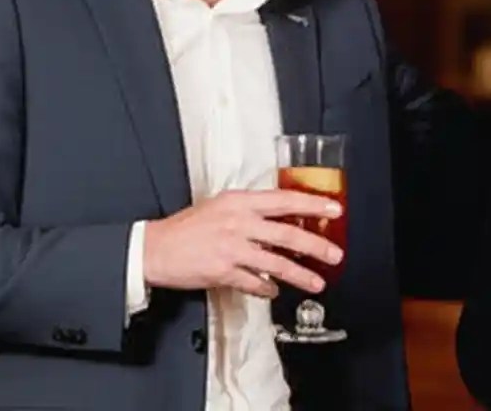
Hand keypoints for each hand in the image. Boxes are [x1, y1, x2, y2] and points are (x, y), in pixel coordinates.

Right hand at [144, 189, 343, 297]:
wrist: (155, 248)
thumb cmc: (189, 227)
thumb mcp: (222, 205)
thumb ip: (252, 209)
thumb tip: (285, 216)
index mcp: (241, 202)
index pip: (285, 200)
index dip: (313, 204)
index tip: (335, 208)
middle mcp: (239, 222)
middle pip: (288, 233)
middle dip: (316, 245)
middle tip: (335, 254)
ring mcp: (232, 248)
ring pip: (277, 263)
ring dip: (300, 274)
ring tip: (316, 282)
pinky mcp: (223, 271)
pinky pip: (255, 282)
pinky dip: (267, 288)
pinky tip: (273, 290)